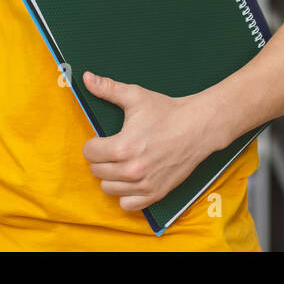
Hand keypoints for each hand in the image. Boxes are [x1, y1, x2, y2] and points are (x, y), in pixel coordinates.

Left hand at [80, 71, 215, 211]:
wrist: (197, 127)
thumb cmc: (166, 111)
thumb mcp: (135, 96)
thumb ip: (108, 88)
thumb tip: (86, 78)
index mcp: (122, 147)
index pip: (89, 153)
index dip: (93, 143)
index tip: (103, 139)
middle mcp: (131, 169)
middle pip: (97, 171)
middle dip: (101, 159)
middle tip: (113, 149)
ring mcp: (144, 184)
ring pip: (109, 189)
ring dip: (111, 177)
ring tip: (121, 163)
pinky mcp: (156, 193)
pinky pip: (128, 205)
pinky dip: (126, 195)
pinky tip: (132, 180)